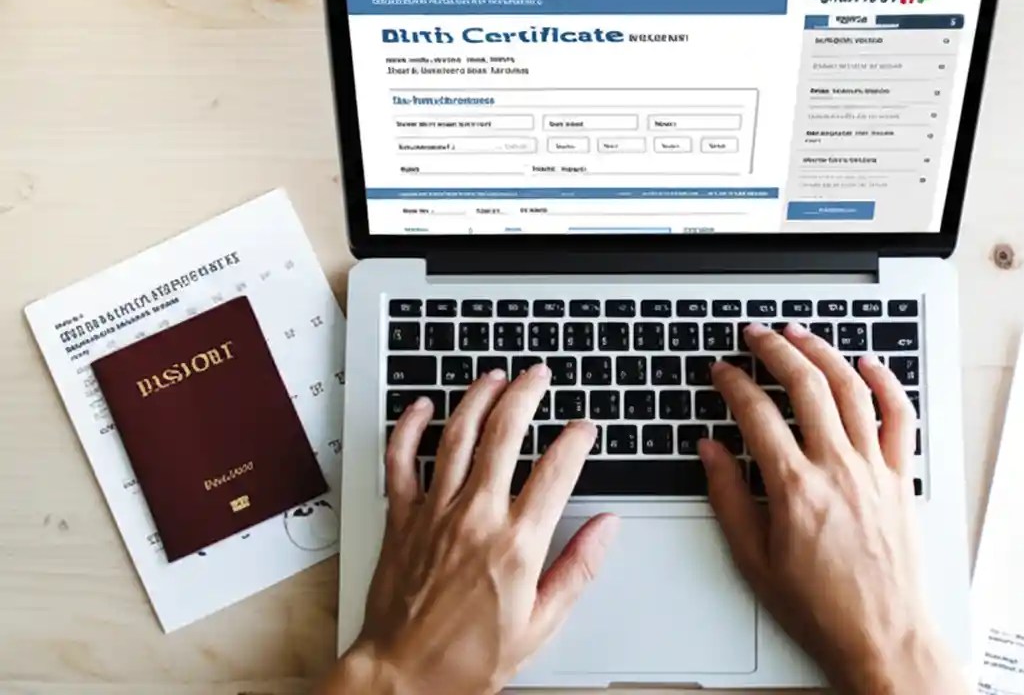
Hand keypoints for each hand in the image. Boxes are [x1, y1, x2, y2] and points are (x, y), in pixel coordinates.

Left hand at [318, 365, 617, 694]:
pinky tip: (423, 408)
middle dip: (526, 394)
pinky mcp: (401, 520)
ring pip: (457, 435)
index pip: (556, 471)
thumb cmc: (469, 659)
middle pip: (505, 434)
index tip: (585, 427)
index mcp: (517, 544)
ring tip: (494, 376)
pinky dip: (409, 428)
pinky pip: (401, 461)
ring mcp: (435, 513)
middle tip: (538, 375)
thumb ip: (578, 568)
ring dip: (477, 397)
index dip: (575, 440)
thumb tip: (606, 527)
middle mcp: (476, 517)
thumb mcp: (541, 624)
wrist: (404, 676)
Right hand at [701, 323, 963, 693]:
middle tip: (755, 335)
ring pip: (850, 389)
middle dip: (774, 350)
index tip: (721, 371)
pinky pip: (899, 417)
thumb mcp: (753, 558)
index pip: (755, 413)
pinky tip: (867, 365)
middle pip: (804, 385)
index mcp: (794, 489)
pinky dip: (886, 383)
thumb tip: (711, 451)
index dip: (732, 383)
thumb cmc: (820, 606)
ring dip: (822, 353)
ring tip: (799, 334)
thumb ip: (728, 497)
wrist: (880, 635)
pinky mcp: (901, 477)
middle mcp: (837, 469)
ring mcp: (874, 469)